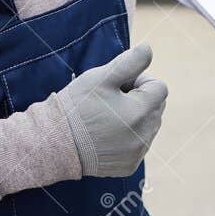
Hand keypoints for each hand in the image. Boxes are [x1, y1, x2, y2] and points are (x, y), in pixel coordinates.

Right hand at [55, 43, 168, 177]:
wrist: (55, 144)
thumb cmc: (77, 106)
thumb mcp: (101, 77)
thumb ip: (130, 61)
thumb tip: (149, 49)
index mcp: (141, 111)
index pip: (159, 87)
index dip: (140, 80)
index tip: (118, 85)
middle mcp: (144, 135)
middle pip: (156, 107)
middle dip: (139, 98)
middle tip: (110, 100)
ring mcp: (138, 153)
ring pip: (149, 125)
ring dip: (136, 117)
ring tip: (107, 117)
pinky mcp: (129, 165)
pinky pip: (139, 144)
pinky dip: (129, 136)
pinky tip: (107, 134)